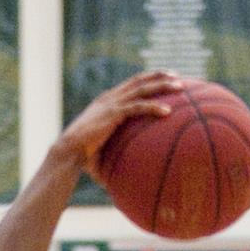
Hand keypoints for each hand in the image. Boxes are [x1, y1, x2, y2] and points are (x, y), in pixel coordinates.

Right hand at [56, 71, 181, 177]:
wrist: (68, 152)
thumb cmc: (83, 156)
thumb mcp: (103, 149)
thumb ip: (116, 153)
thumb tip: (126, 175)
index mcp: (107, 102)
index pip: (131, 85)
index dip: (148, 79)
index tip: (164, 79)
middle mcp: (110, 98)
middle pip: (139, 80)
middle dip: (159, 75)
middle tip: (177, 76)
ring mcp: (111, 104)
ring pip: (142, 89)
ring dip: (162, 86)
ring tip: (180, 87)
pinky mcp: (113, 113)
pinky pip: (138, 107)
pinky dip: (153, 107)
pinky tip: (168, 112)